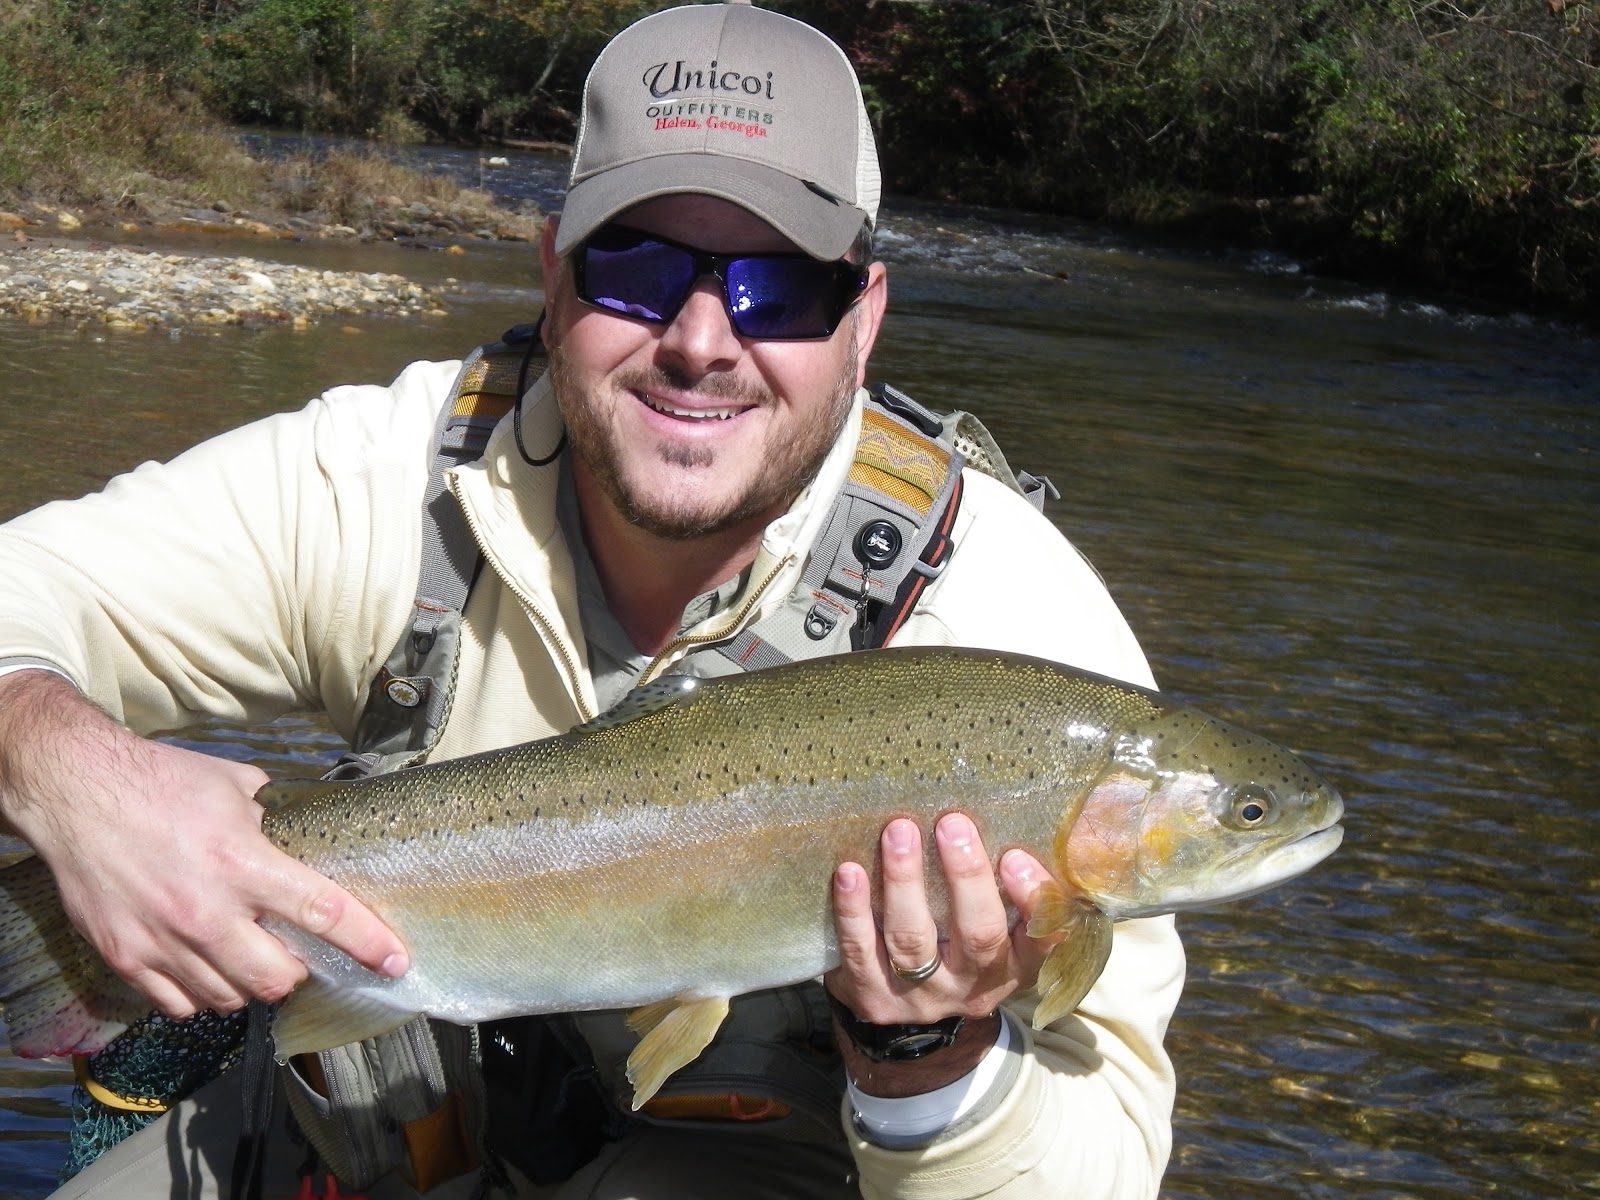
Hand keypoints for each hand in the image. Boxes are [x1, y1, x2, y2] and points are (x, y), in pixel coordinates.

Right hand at [0, 670, 407, 1018]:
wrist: (76, 791)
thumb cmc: (160, 781)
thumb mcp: (238, 786)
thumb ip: (280, 816)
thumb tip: (315, 828)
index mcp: (243, 863)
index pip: (322, 913)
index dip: (366, 943)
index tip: (395, 962)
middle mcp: (206, 911)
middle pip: (277, 978)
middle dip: (299, 972)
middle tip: (299, 953)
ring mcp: (162, 941)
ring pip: (229, 998)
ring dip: (251, 984)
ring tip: (251, 957)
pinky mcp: (126, 958)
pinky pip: (180, 1004)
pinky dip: (203, 995)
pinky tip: (207, 967)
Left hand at [824, 812, 1063, 1094]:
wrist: (904, 1012)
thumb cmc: (958, 942)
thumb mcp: (999, 925)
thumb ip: (1013, 885)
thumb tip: (1035, 820)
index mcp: (1015, 965)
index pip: (1042, 938)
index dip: (1033, 899)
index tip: (1014, 855)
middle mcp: (974, 986)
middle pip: (978, 935)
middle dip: (966, 876)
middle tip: (952, 823)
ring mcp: (922, 998)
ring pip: (913, 942)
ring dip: (905, 882)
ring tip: (899, 832)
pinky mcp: (875, 998)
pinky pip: (862, 952)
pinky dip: (854, 911)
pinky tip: (850, 872)